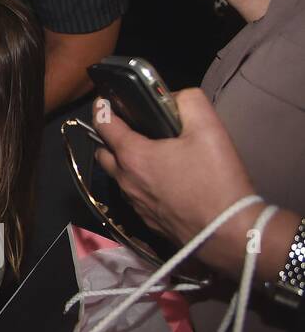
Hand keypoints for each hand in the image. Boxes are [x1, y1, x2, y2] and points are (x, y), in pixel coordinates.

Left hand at [94, 89, 255, 271]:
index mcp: (133, 155)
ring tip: (149, 155)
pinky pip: (133, 197)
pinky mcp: (147, 222)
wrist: (228, 234)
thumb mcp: (209, 130)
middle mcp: (125, 180)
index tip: (105, 101)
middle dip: (110, 139)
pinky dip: (138, 184)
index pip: (104, 124)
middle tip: (131, 130)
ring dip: (124, 164)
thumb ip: (190, 103)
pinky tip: (162, 182)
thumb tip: (176, 98)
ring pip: (118, 177)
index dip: (103, 109)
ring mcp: (134, 204)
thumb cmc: (216, 180)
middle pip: (104, 153)